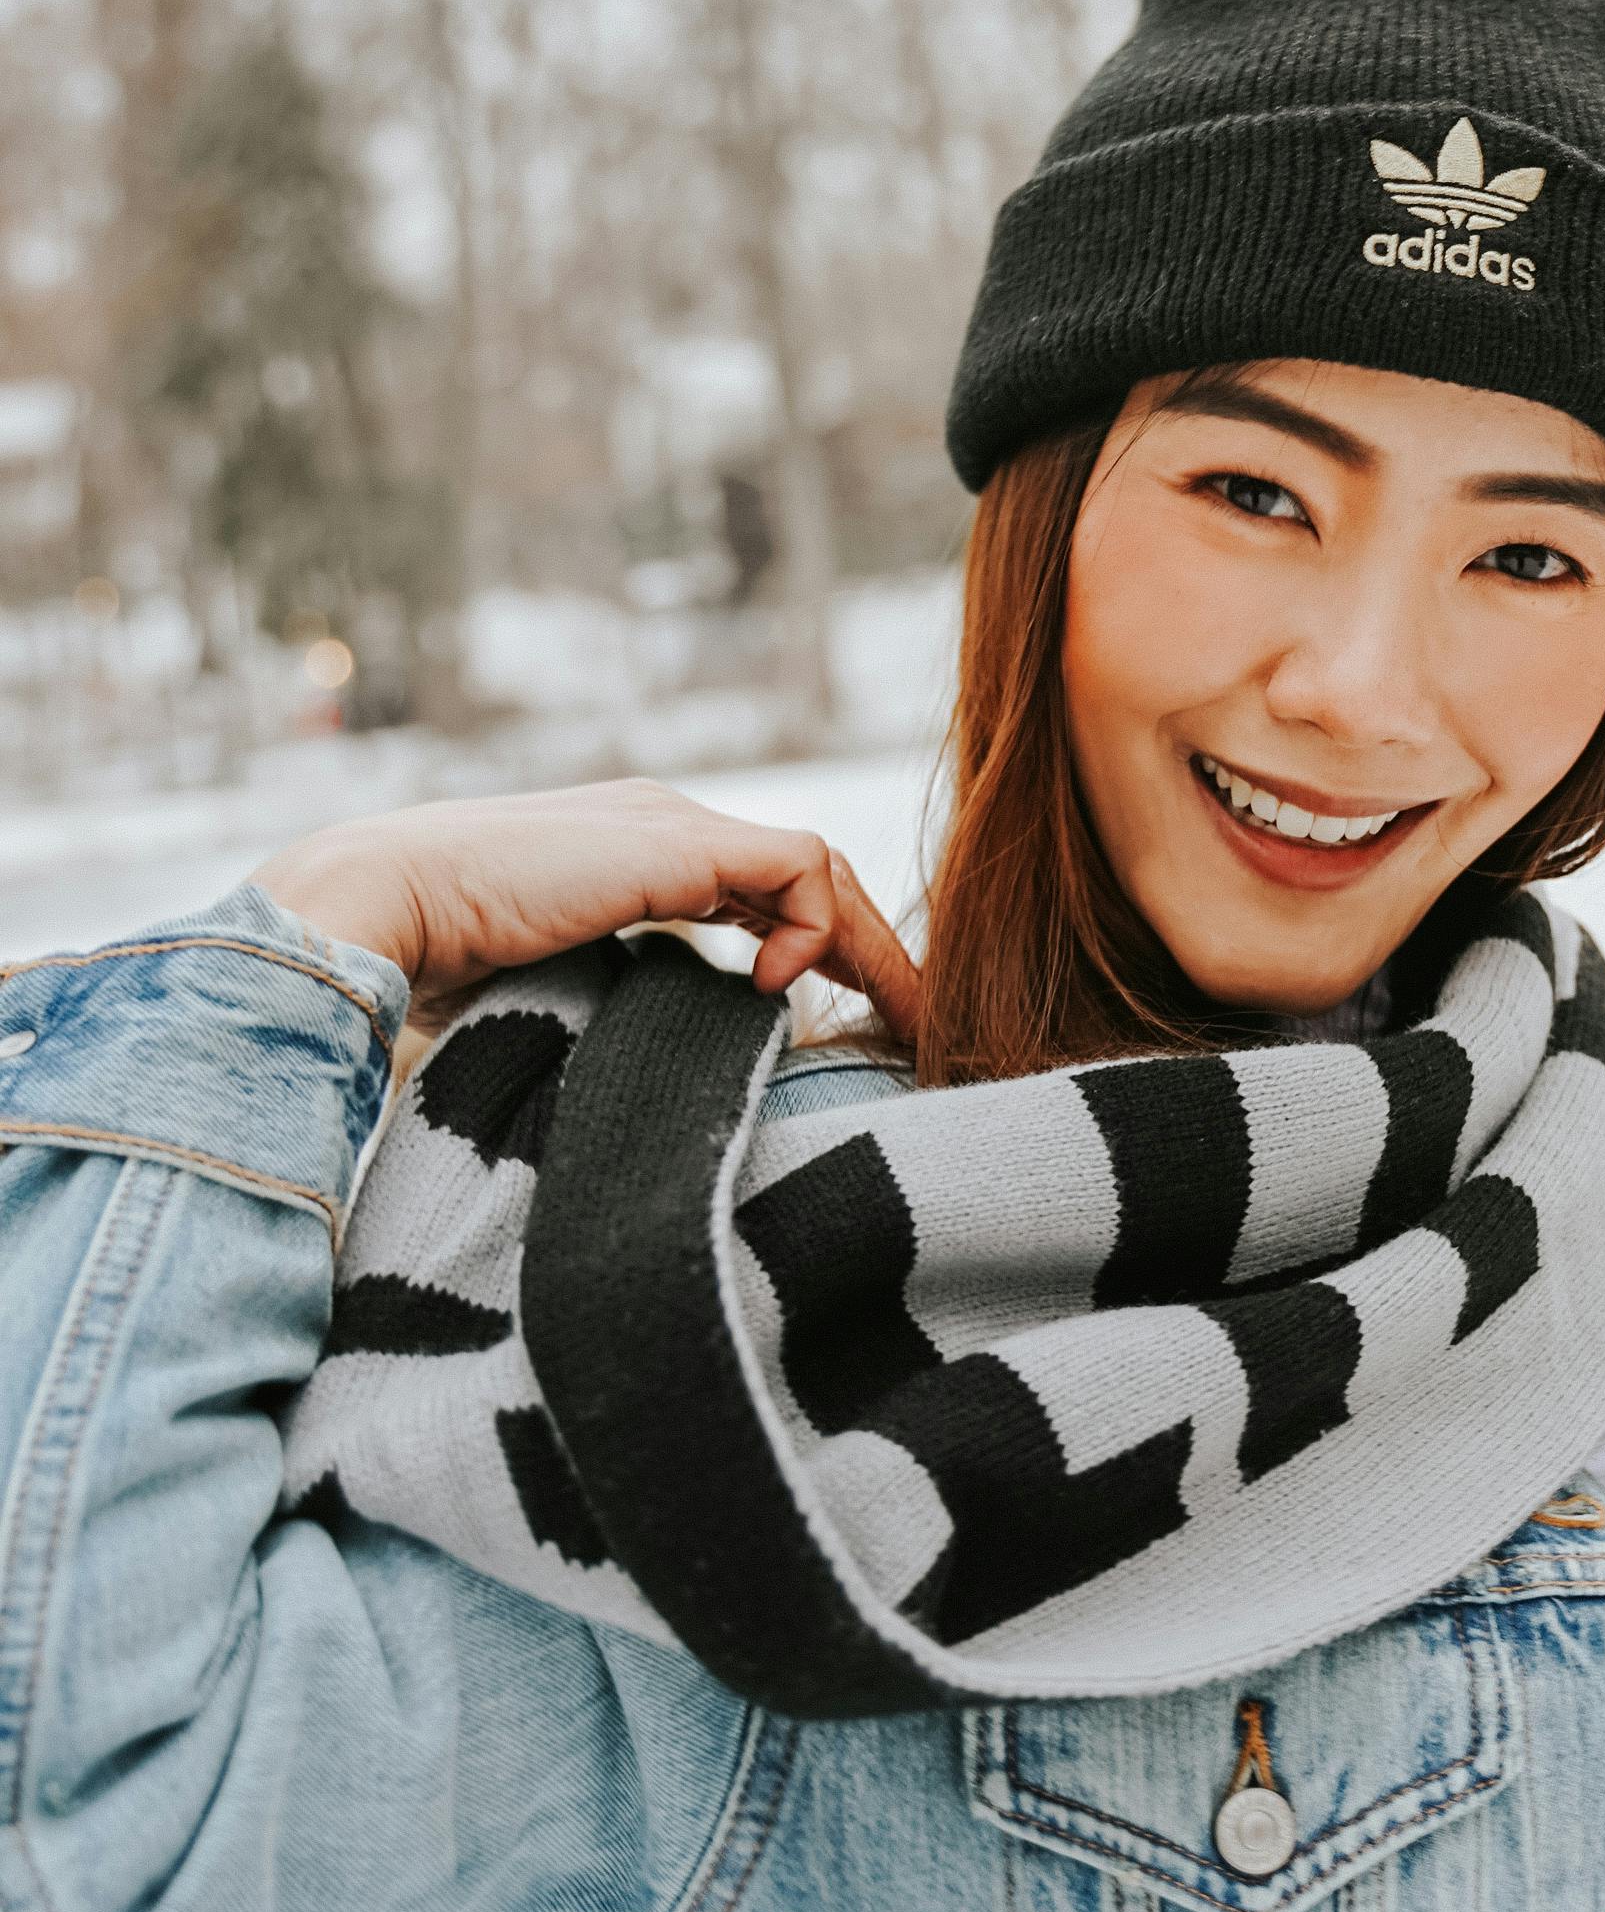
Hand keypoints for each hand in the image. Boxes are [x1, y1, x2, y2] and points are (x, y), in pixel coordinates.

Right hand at [251, 779, 922, 1038]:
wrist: (378, 906)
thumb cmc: (428, 965)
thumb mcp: (543, 990)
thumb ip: (600, 1007)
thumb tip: (632, 1086)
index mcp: (631, 855)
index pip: (757, 890)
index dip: (815, 950)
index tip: (852, 1025)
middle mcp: (662, 825)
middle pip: (805, 877)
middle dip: (870, 952)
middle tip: (918, 1028)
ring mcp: (671, 824)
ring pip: (820, 869)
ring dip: (873, 949)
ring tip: (902, 1023)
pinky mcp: (677, 842)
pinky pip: (799, 869)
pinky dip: (812, 929)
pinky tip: (780, 992)